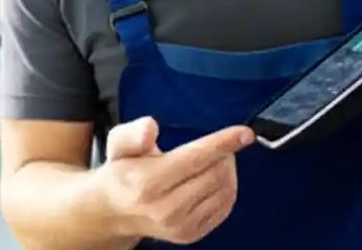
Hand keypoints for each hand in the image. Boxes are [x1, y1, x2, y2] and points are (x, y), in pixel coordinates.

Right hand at [97, 116, 252, 244]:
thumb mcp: (119, 144)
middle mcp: (166, 209)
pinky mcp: (192, 234)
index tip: (245, 133)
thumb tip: (151, 127)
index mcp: (148, 183)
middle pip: (215, 174)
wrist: (116, 211)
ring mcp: (181, 225)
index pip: (195, 158)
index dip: (223, 143)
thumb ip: (134, 133)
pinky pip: (225, 206)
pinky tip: (215, 177)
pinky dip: (227, 187)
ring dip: (228, 169)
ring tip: (215, 159)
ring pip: (225, 190)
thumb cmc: (123, 171)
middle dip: (224, 153)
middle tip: (218, 144)